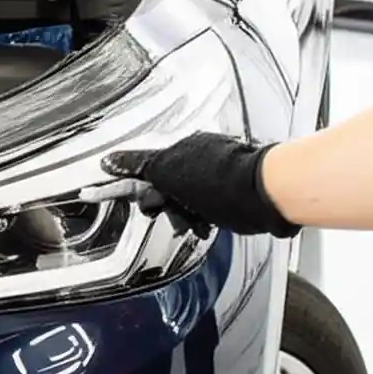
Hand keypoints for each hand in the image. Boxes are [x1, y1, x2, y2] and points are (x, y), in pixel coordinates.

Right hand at [101, 132, 300, 237]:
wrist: (262, 196)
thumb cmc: (219, 181)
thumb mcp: (167, 171)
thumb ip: (138, 166)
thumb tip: (110, 161)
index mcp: (182, 149)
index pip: (149, 167)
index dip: (140, 187)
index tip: (135, 201)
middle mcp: (199, 159)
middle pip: (166, 187)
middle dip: (166, 205)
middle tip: (172, 213)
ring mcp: (216, 178)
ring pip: (185, 201)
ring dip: (184, 215)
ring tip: (193, 223)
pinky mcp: (230, 196)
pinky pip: (204, 210)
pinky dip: (201, 219)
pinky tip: (205, 224)